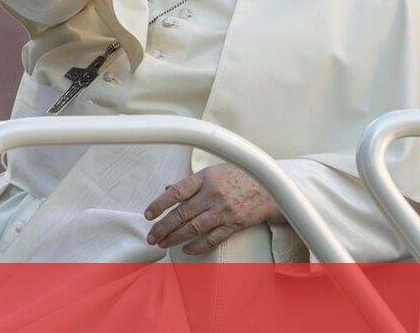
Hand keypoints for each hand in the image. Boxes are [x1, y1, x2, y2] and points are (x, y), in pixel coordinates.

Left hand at [143, 164, 284, 254]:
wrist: (271, 188)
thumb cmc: (241, 177)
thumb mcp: (215, 171)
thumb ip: (192, 182)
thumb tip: (168, 189)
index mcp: (206, 177)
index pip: (176, 192)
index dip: (159, 204)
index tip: (149, 214)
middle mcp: (213, 193)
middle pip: (181, 214)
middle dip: (163, 227)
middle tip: (152, 236)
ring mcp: (223, 210)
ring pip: (192, 228)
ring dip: (175, 238)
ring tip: (164, 243)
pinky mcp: (233, 224)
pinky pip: (211, 239)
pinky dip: (196, 246)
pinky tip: (186, 249)